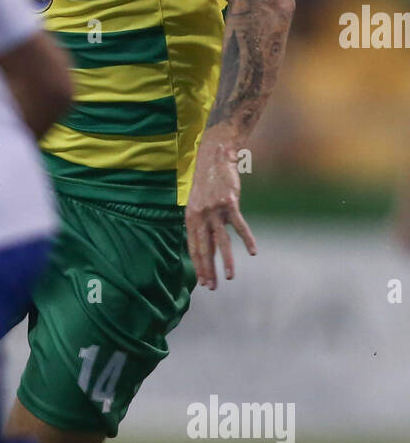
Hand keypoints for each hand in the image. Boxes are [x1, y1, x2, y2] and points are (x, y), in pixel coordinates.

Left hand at [185, 131, 256, 289]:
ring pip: (221, 242)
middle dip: (208, 269)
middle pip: (204, 248)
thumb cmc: (207, 181)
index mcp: (190, 217)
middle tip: (211, 287)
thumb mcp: (198, 203)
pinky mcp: (229, 203)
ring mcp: (214, 210)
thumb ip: (202, 223)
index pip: (193, 247)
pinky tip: (253, 252)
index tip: (203, 281)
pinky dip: (247, 239)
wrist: (214, 155)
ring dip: (226, 261)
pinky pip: (239, 226)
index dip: (198, 265)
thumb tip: (210, 246)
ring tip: (229, 277)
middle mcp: (200, 215)